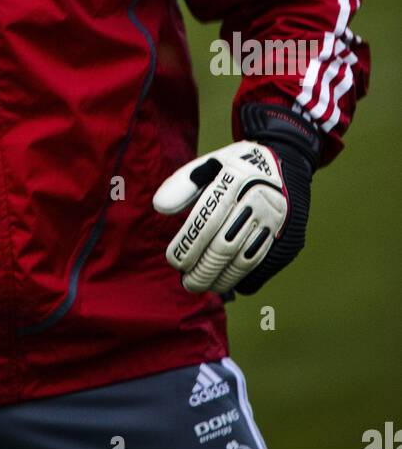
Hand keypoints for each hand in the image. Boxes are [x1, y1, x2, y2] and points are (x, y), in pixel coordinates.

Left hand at [152, 137, 310, 296]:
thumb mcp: (211, 163)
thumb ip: (184, 183)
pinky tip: (225, 280)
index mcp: (236, 178)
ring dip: (221, 278)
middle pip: (226, 244)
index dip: (189, 244)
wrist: (289, 164)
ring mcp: (278, 222)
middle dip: (203, 269)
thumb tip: (159, 207)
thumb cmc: (238, 168)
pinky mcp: (290, 239)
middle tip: (187, 283)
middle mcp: (260, 200)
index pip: (208, 219)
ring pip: (245, 260)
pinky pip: (262, 266)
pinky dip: (242, 278)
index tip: (174, 260)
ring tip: (202, 285)